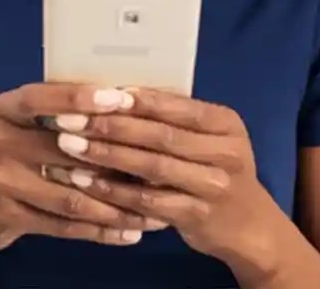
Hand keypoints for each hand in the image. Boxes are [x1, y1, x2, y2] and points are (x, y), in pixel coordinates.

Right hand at [0, 83, 167, 256]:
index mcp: (2, 110)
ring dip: (117, 205)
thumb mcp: (13, 129)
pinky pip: (62, 224)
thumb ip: (53, 120)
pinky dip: (99, 230)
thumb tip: (120, 109)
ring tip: (154, 210)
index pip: (42, 96)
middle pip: (66, 148)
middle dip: (117, 159)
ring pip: (71, 193)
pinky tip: (128, 232)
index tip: (121, 98)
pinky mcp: (5, 214)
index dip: (80, 97)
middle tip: (160, 164)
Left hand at [46, 89, 283, 277]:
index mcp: (224, 123)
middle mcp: (225, 152)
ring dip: (107, 156)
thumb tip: (116, 93)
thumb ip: (174, 120)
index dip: (136, 101)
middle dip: (112, 125)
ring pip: (151, 166)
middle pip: (161, 135)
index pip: (176, 106)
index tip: (96, 93)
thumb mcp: (210, 139)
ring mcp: (213, 186)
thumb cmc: (216, 172)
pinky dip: (114, 191)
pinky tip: (86, 182)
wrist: (249, 227)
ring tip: (70, 146)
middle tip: (70, 118)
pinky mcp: (197, 215)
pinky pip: (148, 200)